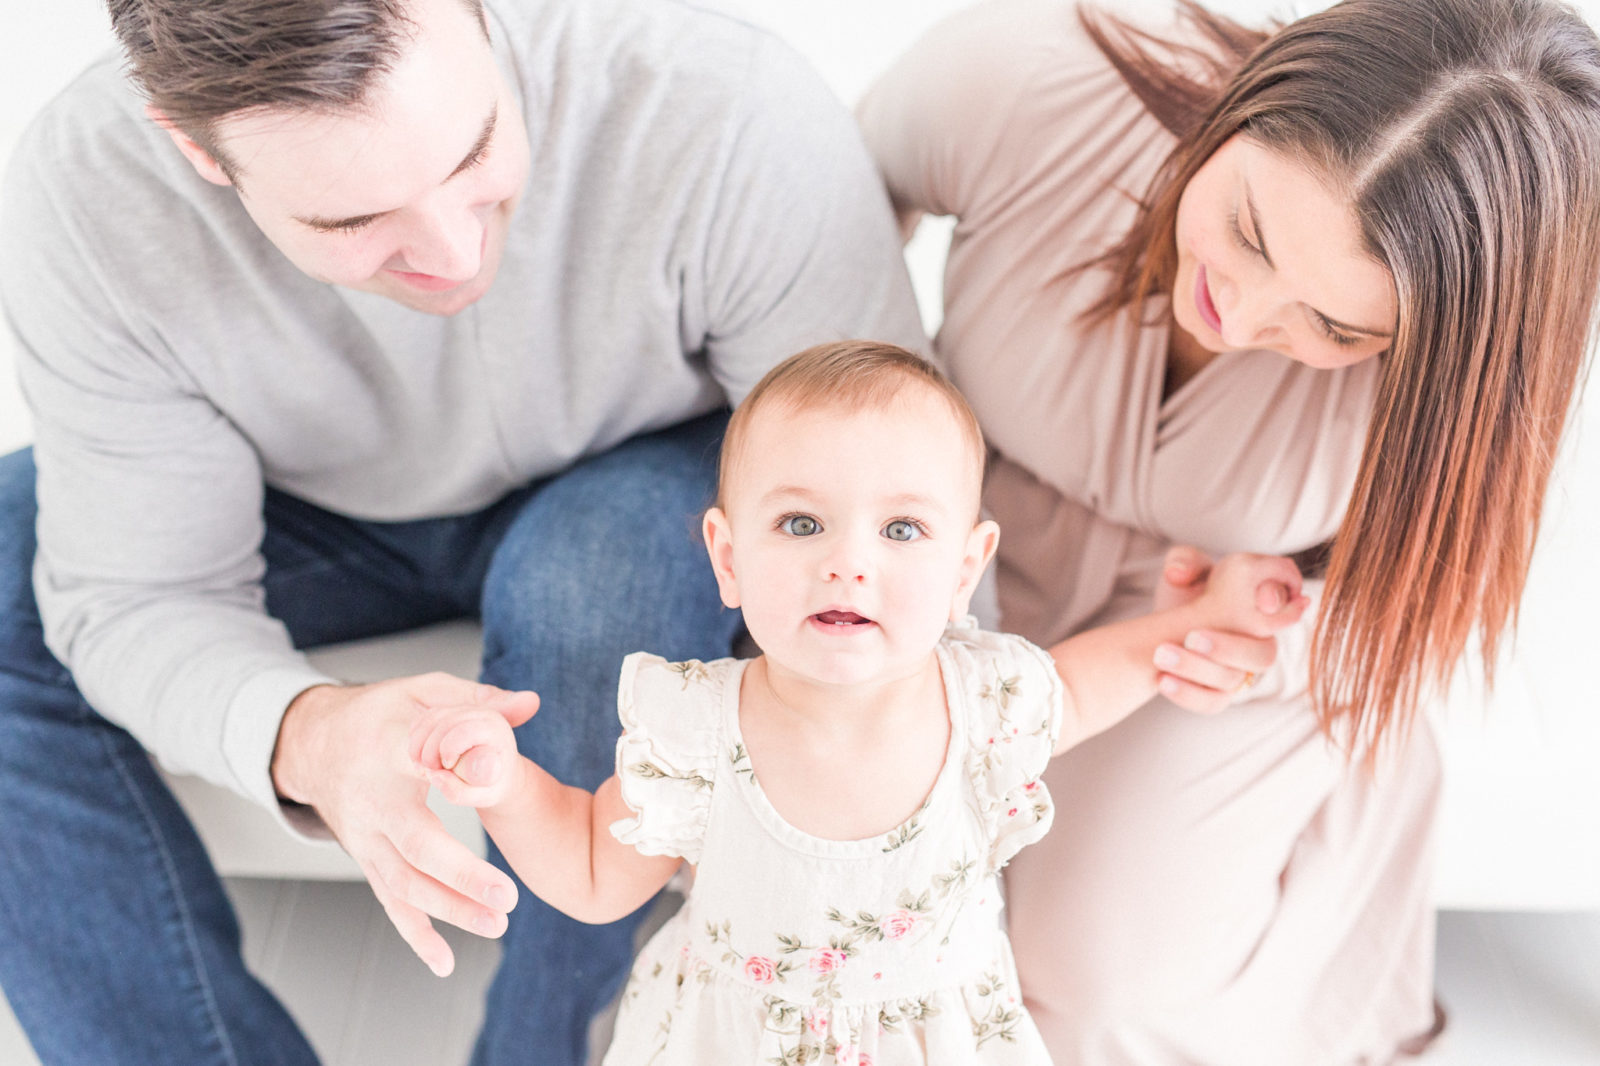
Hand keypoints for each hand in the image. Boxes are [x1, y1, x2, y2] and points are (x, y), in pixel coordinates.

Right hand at [271, 673, 538, 976]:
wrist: (311, 742)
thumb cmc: (377, 714)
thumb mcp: (423, 690)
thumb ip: (476, 699)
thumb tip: (529, 703)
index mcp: (389, 748)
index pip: (422, 764)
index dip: (455, 778)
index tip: (494, 789)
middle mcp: (372, 799)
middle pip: (415, 844)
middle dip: (460, 874)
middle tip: (506, 896)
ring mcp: (365, 836)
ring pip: (402, 883)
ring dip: (448, 910)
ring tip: (496, 923)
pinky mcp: (365, 858)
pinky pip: (389, 902)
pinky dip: (415, 934)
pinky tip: (444, 961)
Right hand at [409, 706, 523, 807]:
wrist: (496, 775)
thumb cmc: (492, 786)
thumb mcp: (483, 797)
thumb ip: (460, 793)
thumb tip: (436, 776)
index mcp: (496, 731)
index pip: (465, 731)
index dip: (448, 749)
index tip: (446, 768)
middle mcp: (483, 714)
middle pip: (445, 722)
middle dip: (429, 750)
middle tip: (428, 772)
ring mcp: (466, 710)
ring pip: (432, 718)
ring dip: (418, 744)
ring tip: (420, 768)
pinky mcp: (450, 712)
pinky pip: (426, 718)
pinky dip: (416, 736)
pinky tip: (418, 756)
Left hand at [1151, 546, 1308, 712]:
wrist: (1161, 626)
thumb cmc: (1185, 593)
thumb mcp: (1184, 570)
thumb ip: (1186, 561)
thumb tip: (1180, 573)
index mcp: (1260, 605)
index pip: (1287, 602)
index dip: (1277, 599)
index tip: (1261, 602)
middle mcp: (1258, 641)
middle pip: (1264, 654)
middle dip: (1229, 647)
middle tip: (1193, 636)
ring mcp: (1241, 671)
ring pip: (1234, 680)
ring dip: (1196, 668)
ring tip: (1162, 654)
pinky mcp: (1218, 693)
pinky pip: (1212, 703)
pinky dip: (1187, 694)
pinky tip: (1162, 680)